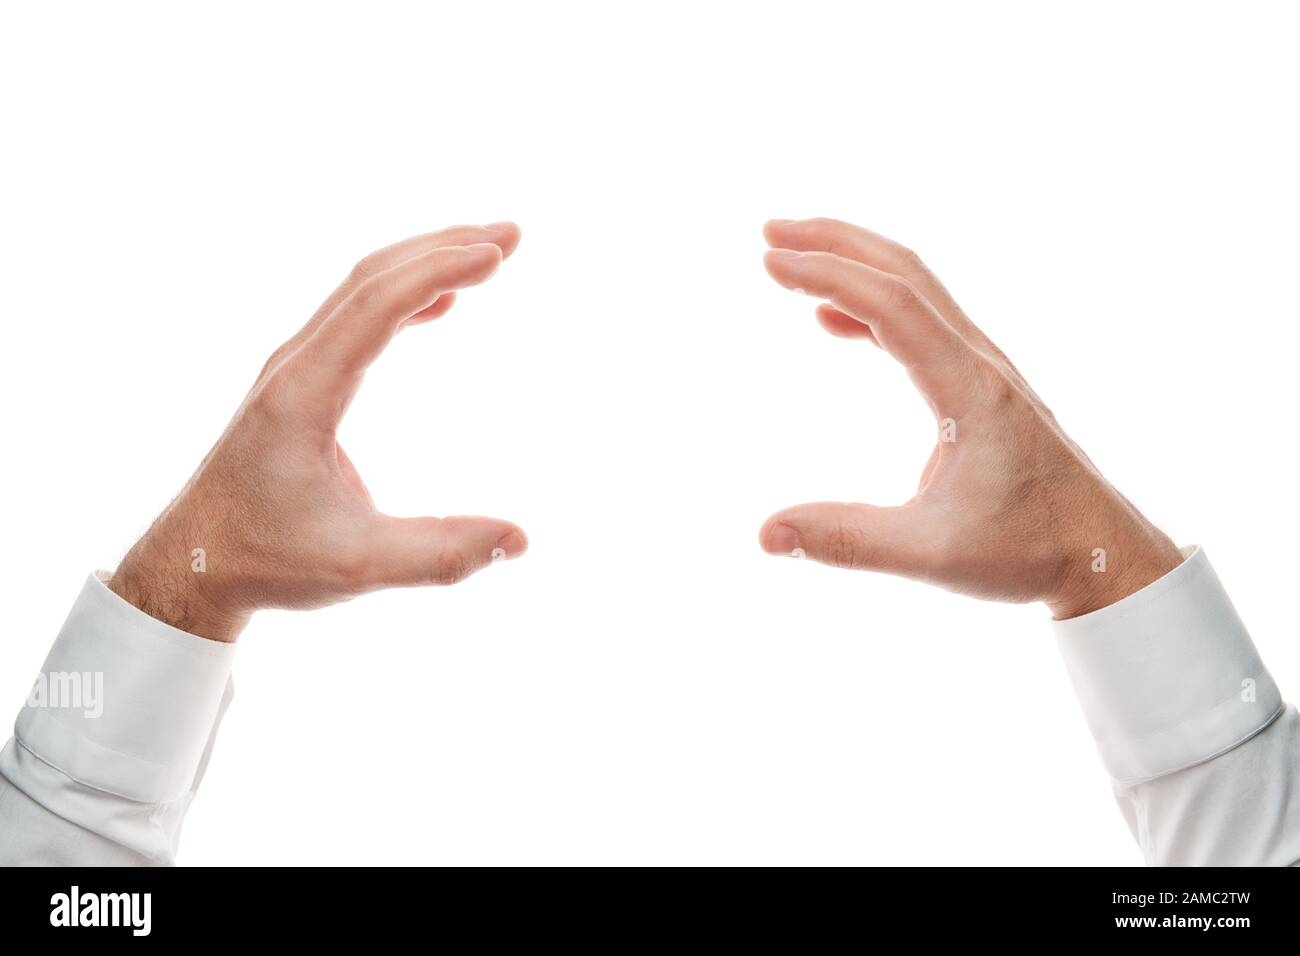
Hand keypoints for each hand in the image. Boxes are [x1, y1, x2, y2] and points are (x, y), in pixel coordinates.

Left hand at [109, 222, 527, 641]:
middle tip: (511, 234)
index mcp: (304, 394)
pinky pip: (356, 316)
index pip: (376, 306)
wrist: (194, 560)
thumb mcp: (358, 567)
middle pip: (371, 278)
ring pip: (361, 289)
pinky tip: (442, 304)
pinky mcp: (301, 380)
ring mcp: (294, 368)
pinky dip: (403, 295)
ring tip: (489, 251)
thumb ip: (440, 555)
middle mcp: (295, 365)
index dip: (438, 273)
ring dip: (424, 262)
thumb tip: (520, 539)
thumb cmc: (268, 560)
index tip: (496, 255)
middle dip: (443, 247)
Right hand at [758, 217, 1181, 618]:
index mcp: (971, 389)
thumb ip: (847, 542)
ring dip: (855, 264)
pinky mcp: (979, 385)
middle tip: (770, 230)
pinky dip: (872, 308)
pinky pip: (920, 323)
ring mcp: (983, 369)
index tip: (770, 260)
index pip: (893, 305)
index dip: (828, 276)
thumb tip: (766, 534)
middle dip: (835, 242)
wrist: (1102, 553)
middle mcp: (980, 363)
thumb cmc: (1028, 552)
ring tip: (792, 258)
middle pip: (905, 272)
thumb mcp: (932, 556)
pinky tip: (833, 323)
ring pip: (916, 290)